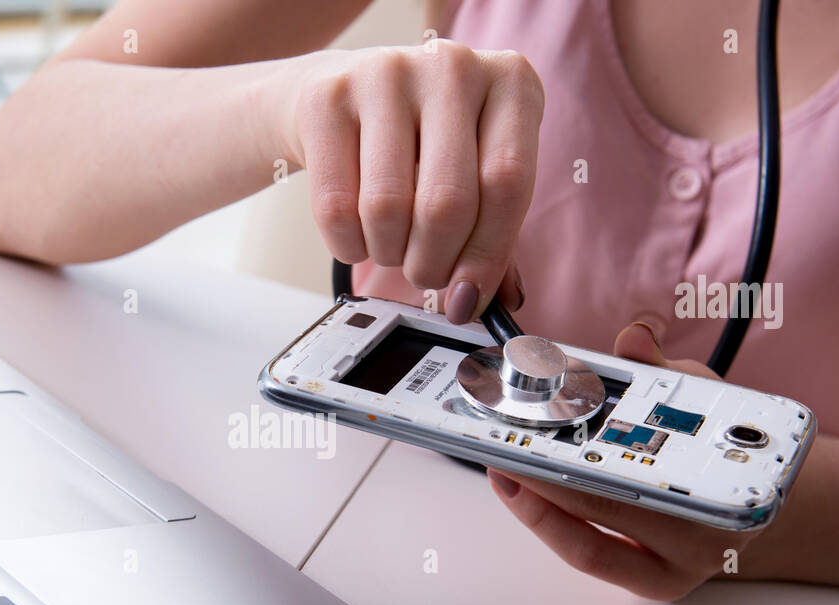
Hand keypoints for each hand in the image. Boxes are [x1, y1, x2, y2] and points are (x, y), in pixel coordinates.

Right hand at [278, 40, 542, 322]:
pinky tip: (356, 232)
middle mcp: (453, 67)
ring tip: (390, 245)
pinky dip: (347, 244)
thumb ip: (495, 238)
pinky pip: (336, 208)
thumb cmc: (419, 142)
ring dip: (387, 254)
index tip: (467, 298)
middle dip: (432, 264)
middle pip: (447, 203)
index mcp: (512, 83)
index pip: (508, 184)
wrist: (339, 94)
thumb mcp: (474, 175)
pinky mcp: (327, 98)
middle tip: (424, 274)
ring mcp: (386, 74)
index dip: (486, 256)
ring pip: (388, 210)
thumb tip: (498, 303)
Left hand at [487, 322, 761, 599]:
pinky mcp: (649, 584)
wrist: (758, 504)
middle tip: (499, 450)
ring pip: (588, 549)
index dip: (588, 452)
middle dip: (542, 482)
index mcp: (726, 495)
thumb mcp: (709, 403)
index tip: (538, 430)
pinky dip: (552, 526)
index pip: (640, 476)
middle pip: (605, 514)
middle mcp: (702, 545)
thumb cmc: (724, 449)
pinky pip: (590, 557)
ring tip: (502, 471)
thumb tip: (634, 337)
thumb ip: (666, 372)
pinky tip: (524, 492)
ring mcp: (674, 573)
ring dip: (537, 511)